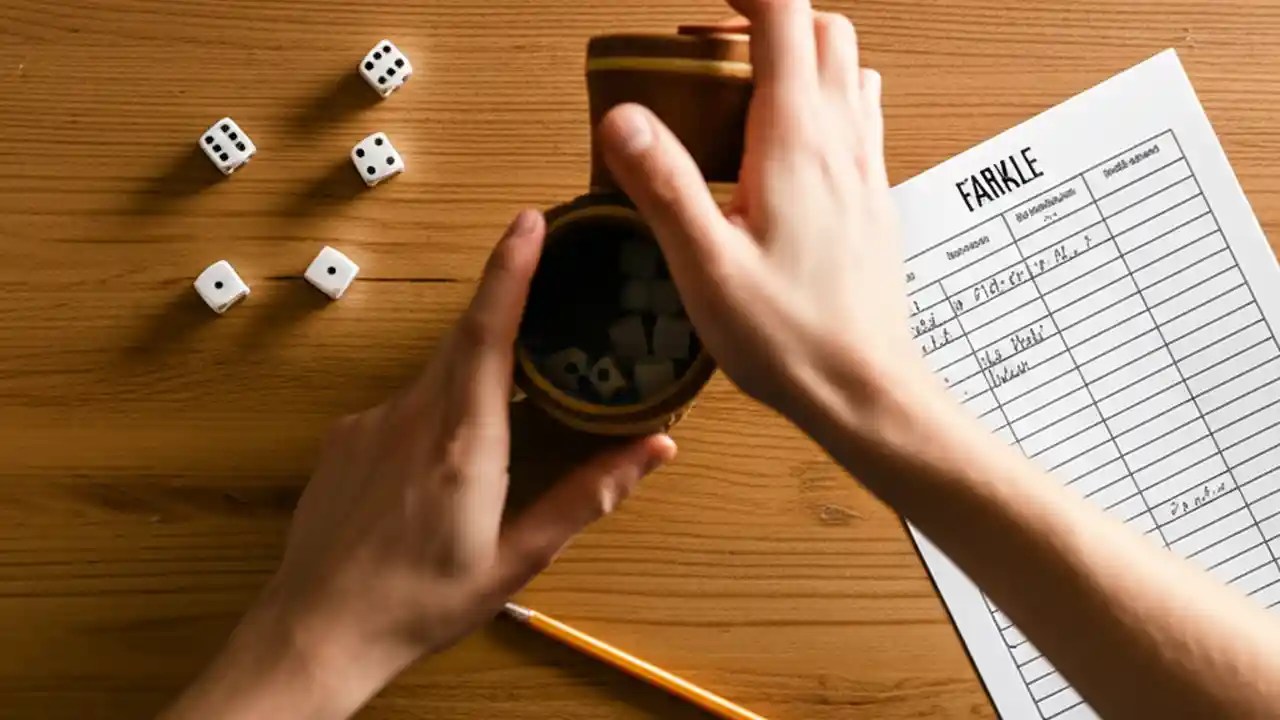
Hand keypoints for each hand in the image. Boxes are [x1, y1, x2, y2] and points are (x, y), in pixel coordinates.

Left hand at [163, 210, 676, 719]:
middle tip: (544, 299)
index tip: (530, 222)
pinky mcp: (345, 436)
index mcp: (464, 442)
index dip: (510, 270)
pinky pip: (404, 402)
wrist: (318, 630)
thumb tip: (653, 448)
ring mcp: (371, 422)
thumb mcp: (518, 556)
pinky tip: (438, 470)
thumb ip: (588, 495)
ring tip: (497, 430)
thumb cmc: (421, 601)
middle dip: (505, 311)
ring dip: (473, 379)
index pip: (488, 333)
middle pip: (466, 340)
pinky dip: (435, 413)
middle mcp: (413, 416)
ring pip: (436, 374)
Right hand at [598, 0, 924, 425]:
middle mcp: (841, 142)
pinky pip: (858, 117)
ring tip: (746, 88)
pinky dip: (825, 98)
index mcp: (797, 143)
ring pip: (848, 68)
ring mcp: (865, 168)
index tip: (704, 6)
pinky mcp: (872, 199)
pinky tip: (785, 146)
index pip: (785, 16)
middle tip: (710, 48)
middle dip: (767, 17)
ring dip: (802, 53)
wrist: (866, 389)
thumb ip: (664, 184)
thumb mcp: (705, 267)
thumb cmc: (791, 339)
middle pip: (824, 29)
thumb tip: (623, 116)